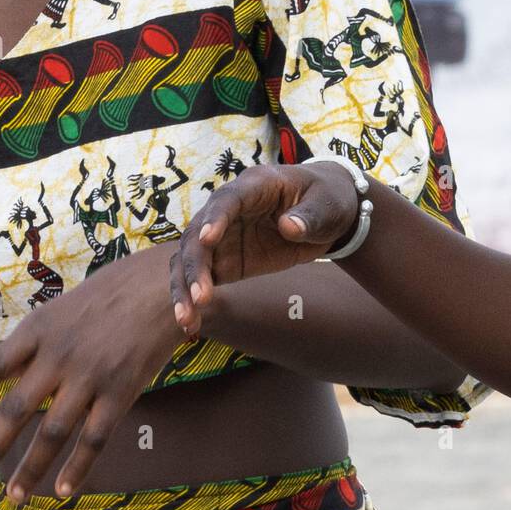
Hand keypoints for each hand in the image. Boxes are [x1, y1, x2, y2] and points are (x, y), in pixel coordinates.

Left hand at [0, 246, 183, 502]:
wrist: (165, 285)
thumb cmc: (111, 293)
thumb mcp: (64, 306)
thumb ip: (35, 340)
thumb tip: (0, 371)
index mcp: (42, 327)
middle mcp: (61, 352)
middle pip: (17, 408)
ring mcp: (92, 373)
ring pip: (53, 431)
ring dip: (30, 467)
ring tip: (15, 494)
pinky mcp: (122, 389)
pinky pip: (95, 437)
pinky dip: (78, 467)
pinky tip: (63, 489)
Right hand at [171, 162, 358, 333]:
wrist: (326, 213)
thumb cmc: (327, 200)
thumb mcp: (327, 204)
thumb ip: (309, 216)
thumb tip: (288, 227)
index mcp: (255, 185)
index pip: (227, 199)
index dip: (215, 218)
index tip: (207, 239)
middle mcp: (229, 208)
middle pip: (198, 234)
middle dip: (195, 266)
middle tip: (200, 298)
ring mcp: (223, 235)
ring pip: (190, 258)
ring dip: (184, 288)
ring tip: (187, 320)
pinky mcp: (224, 260)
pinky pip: (200, 278)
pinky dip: (191, 299)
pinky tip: (190, 324)